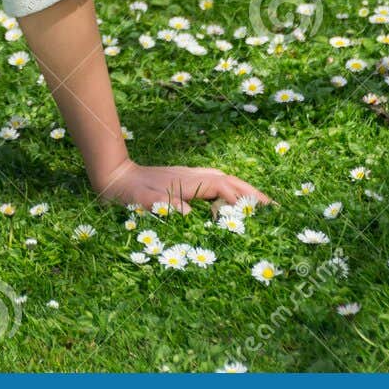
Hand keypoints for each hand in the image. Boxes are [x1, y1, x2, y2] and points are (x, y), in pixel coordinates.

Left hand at [92, 158, 273, 216]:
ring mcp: (190, 177)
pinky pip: (215, 183)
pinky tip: (234, 199)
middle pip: (229, 181)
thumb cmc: (128, 191)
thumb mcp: (141, 200)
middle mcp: (192, 176)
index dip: (240, 198)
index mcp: (187, 182)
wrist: (114, 175)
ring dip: (244, 190)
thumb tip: (187, 213)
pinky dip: (230, 190)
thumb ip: (163, 204)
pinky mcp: (185, 180)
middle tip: (273, 208)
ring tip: (261, 204)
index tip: (260, 211)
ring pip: (224, 180)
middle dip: (251, 193)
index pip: (221, 188)